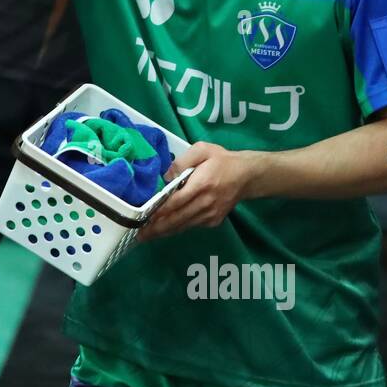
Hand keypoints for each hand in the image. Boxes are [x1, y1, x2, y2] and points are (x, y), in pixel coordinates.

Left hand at [137, 142, 254, 241]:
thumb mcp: (202, 149)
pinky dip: (177, 228)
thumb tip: (166, 177)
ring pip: (183, 225)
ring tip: (147, 236)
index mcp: (202, 184)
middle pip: (177, 219)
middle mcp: (205, 202)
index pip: (176, 201)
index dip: (159, 212)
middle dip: (157, 228)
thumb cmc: (222, 160)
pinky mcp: (214, 220)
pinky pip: (191, 225)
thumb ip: (182, 161)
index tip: (144, 218)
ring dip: (164, 232)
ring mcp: (210, 214)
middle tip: (139, 235)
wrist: (247, 176)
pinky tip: (164, 229)